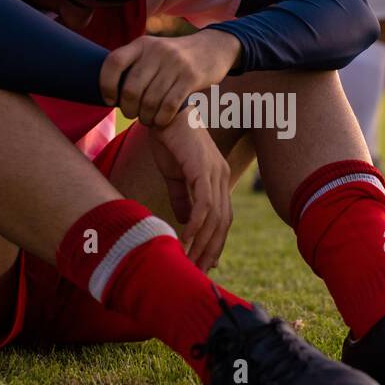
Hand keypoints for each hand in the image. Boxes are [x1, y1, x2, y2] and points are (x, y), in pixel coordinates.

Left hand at [100, 29, 240, 128]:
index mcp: (141, 44)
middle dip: (128, 109)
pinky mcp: (191, 77)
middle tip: (132, 115)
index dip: (106, 85)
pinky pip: (169, 105)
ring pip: (151, 101)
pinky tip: (161, 121)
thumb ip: (134, 64)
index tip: (110, 100)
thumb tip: (109, 90)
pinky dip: (161, 119)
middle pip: (132, 89)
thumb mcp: (153, 50)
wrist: (213, 47)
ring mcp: (175, 64)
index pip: (113, 63)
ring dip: (146, 117)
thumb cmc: (174, 57)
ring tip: (147, 120)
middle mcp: (156, 51)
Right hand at [147, 110, 232, 270]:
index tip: (205, 264)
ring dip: (202, 243)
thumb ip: (182, 197)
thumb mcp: (175, 175)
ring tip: (189, 261)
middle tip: (197, 271)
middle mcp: (221, 177)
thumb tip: (185, 221)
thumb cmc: (168, 140)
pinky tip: (185, 240)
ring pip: (214, 218)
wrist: (162, 112)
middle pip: (222, 223)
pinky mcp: (202, 169)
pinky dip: (195, 225)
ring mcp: (214, 173)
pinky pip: (203, 204)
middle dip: (210, 250)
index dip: (215, 242)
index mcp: (217, 179)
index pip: (222, 218)